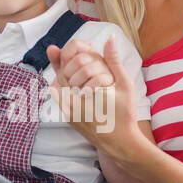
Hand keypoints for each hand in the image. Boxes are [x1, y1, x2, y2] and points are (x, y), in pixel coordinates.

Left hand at [46, 38, 139, 155]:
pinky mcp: (67, 118)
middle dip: (66, 64)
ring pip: (57, 85)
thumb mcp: (124, 85)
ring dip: (63, 76)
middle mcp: (71, 101)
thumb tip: (110, 38)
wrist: (120, 144)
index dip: (66, 53)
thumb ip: (114, 61)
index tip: (64, 49)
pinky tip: (76, 87)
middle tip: (73, 58)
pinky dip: (63, 88)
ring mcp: (67, 111)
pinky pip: (59, 97)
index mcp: (84, 90)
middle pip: (61, 73)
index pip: (68, 63)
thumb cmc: (125, 115)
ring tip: (72, 71)